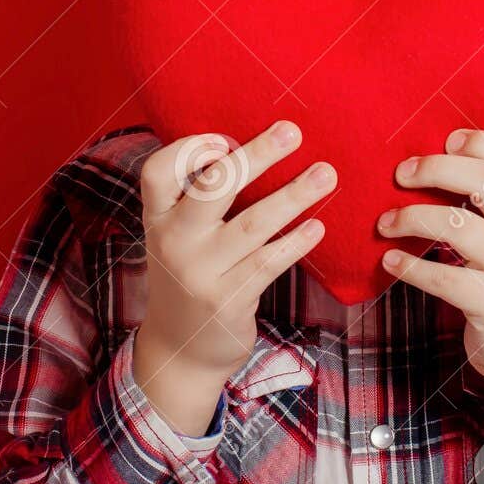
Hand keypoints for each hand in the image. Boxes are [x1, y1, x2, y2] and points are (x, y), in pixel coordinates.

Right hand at [132, 122, 334, 430]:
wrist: (180, 351)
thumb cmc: (190, 276)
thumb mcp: (177, 237)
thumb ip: (197, 199)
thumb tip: (252, 146)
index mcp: (157, 219)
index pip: (157, 172)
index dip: (188, 150)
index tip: (224, 138)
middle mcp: (173, 243)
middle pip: (213, 188)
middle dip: (256, 156)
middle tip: (293, 131)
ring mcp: (199, 274)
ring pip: (252, 224)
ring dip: (293, 196)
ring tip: (326, 175)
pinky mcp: (227, 302)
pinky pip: (268, 263)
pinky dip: (296, 242)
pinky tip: (318, 226)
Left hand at [376, 126, 483, 469]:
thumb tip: (433, 159)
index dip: (482, 140)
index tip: (447, 140)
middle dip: (435, 169)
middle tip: (401, 174)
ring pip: (456, 225)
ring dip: (411, 217)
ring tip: (386, 222)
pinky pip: (442, 278)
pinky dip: (409, 266)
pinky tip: (390, 260)